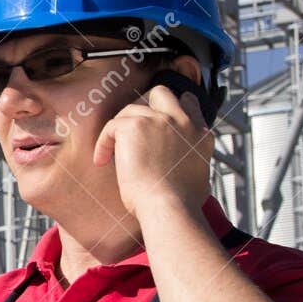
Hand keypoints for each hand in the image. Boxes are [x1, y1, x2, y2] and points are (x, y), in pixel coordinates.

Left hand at [92, 83, 212, 222]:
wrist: (169, 207)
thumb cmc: (181, 203)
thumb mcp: (199, 175)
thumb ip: (190, 158)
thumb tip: (182, 164)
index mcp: (200, 133)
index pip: (188, 103)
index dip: (170, 109)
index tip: (156, 121)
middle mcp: (182, 121)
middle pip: (161, 93)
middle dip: (143, 105)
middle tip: (130, 128)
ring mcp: (159, 120)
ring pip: (131, 109)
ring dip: (120, 128)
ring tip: (112, 153)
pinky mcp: (134, 126)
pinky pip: (112, 125)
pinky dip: (104, 142)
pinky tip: (102, 160)